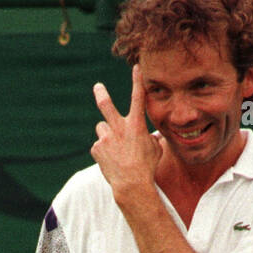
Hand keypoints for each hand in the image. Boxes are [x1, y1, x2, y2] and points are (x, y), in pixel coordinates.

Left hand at [90, 63, 161, 202]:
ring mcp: (106, 138)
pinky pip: (99, 147)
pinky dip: (104, 152)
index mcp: (136, 125)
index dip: (137, 81)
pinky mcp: (96, 149)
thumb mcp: (155, 150)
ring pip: (102, 129)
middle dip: (101, 93)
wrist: (131, 184)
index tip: (136, 68)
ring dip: (107, 135)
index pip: (138, 97)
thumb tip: (152, 137)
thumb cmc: (147, 168)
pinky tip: (111, 161)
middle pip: (106, 105)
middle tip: (98, 86)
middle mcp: (119, 127)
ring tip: (114, 149)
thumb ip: (151, 139)